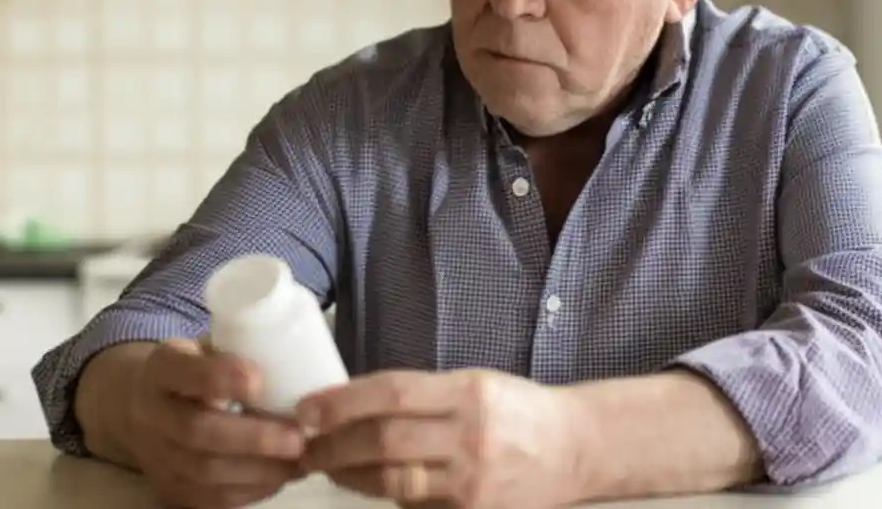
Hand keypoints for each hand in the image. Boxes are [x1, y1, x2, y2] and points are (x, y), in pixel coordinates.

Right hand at [125, 337, 306, 508]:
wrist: (142, 407)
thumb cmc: (195, 369)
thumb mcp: (208, 347)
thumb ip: (239, 351)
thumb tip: (295, 363)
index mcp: (161, 369)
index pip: (181, 370)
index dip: (218, 377)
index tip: (257, 380)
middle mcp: (150, 414)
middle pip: (195, 431)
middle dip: (251, 438)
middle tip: (296, 438)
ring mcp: (156, 455)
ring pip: (204, 472)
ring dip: (259, 469)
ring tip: (299, 460)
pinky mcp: (169, 487)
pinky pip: (210, 498)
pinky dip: (251, 490)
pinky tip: (282, 476)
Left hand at [296, 369, 583, 507]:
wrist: (578, 448)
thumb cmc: (521, 410)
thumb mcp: (477, 384)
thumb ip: (425, 394)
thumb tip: (357, 402)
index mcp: (470, 391)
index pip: (392, 391)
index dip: (341, 401)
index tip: (308, 407)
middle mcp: (472, 434)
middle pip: (384, 439)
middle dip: (332, 443)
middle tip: (303, 443)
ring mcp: (474, 479)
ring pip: (393, 480)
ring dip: (348, 475)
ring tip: (325, 467)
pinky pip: (416, 505)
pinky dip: (385, 496)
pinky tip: (367, 486)